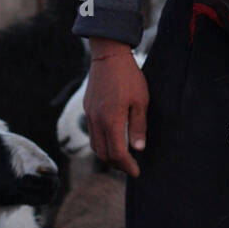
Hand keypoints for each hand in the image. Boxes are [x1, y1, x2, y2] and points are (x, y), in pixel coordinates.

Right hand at [84, 40, 147, 176]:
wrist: (109, 55)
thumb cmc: (129, 77)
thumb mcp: (141, 101)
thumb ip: (138, 126)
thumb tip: (138, 149)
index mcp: (111, 121)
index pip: (117, 154)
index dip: (127, 166)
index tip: (137, 171)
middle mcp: (97, 121)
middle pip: (103, 154)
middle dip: (117, 165)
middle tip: (131, 167)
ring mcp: (90, 115)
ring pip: (95, 146)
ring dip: (108, 156)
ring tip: (122, 157)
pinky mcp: (87, 109)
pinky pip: (92, 133)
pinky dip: (102, 143)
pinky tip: (113, 139)